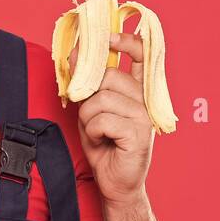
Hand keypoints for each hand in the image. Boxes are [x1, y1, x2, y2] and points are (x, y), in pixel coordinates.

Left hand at [69, 31, 153, 203]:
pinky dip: (93, 131)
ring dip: (88, 118)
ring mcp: (144, 116)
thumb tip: (75, 54)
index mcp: (136, 91)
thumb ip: (88, 84)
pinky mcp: (139, 134)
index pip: (141, 54)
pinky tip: (102, 141)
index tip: (107, 37)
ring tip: (95, 133)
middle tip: (89, 115)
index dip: (126, 41)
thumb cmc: (103, 146)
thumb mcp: (91, 109)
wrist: (114, 183)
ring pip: (102, 98)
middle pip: (110, 76)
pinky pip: (103, 120)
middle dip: (88, 94)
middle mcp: (144, 100)